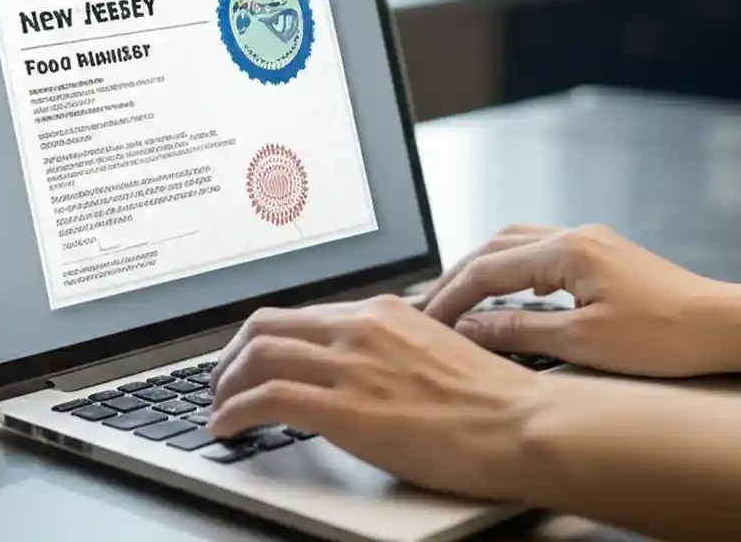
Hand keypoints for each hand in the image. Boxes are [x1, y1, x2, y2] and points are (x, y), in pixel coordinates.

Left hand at [208, 295, 548, 498]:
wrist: (522, 425)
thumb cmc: (494, 401)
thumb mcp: (438, 353)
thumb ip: (396, 351)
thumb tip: (368, 369)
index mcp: (385, 312)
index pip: (302, 314)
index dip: (264, 339)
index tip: (251, 360)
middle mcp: (362, 328)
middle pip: (267, 325)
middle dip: (232, 356)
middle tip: (221, 382)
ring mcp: (352, 366)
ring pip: (258, 356)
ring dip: (224, 383)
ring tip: (217, 407)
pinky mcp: (346, 409)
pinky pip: (267, 398)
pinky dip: (234, 411)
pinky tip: (226, 427)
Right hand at [423, 225, 740, 376]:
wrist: (725, 326)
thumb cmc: (665, 337)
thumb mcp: (582, 342)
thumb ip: (518, 331)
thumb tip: (469, 329)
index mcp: (567, 251)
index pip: (487, 270)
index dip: (451, 297)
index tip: (427, 323)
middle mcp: (575, 236)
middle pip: (495, 247)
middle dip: (458, 278)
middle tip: (430, 309)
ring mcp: (590, 242)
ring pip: (516, 244)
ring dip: (482, 270)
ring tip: (458, 300)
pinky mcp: (602, 256)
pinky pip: (540, 253)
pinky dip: (511, 272)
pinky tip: (505, 295)